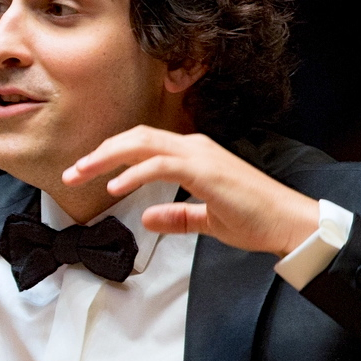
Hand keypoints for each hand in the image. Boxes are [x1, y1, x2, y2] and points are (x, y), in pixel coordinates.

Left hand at [63, 126, 320, 255]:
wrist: (289, 224)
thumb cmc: (256, 220)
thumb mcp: (208, 220)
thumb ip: (178, 217)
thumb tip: (147, 218)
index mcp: (195, 154)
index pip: (144, 144)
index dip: (112, 155)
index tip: (84, 173)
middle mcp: (195, 147)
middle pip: (137, 137)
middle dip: (100, 153)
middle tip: (71, 172)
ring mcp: (201, 155)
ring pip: (143, 144)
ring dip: (107, 158)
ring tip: (81, 175)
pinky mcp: (206, 170)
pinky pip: (160, 165)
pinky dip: (133, 173)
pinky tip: (114, 188)